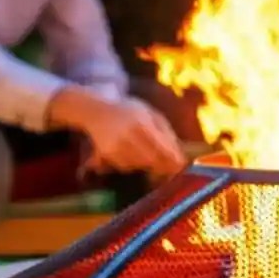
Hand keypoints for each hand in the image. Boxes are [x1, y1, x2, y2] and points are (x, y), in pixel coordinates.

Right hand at [50, 88, 187, 178]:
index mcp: (142, 124)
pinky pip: (127, 166)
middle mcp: (129, 136)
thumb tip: (179, 153)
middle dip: (163, 165)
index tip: (182, 165)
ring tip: (144, 149)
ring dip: (148, 163)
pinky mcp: (108, 155)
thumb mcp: (151, 113)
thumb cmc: (129, 111)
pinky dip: (133, 163)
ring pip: (141, 165)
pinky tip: (130, 150)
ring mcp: (117, 147)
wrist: (96, 112)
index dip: (174, 160)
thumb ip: (166, 132)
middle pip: (153, 161)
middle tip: (170, 166)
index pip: (162, 149)